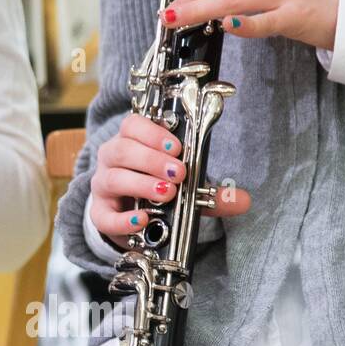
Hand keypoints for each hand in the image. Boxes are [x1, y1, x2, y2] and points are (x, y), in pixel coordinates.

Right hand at [89, 114, 251, 243]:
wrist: (130, 219)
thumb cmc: (156, 192)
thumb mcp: (186, 189)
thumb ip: (210, 194)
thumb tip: (244, 201)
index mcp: (131, 142)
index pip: (132, 126)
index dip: (152, 133)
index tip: (177, 146)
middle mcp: (112, 160)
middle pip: (121, 149)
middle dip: (151, 159)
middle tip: (178, 173)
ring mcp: (103, 186)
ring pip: (113, 178)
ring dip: (141, 184)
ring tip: (166, 193)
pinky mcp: (100, 214)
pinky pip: (103, 216)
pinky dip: (122, 219)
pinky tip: (142, 220)